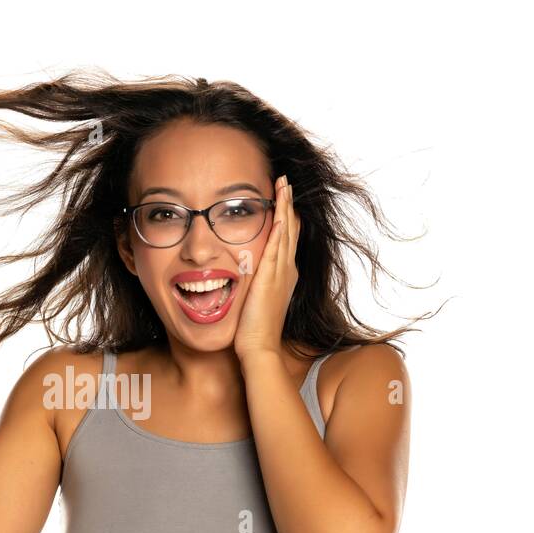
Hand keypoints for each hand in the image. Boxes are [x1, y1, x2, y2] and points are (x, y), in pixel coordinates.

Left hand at [233, 173, 299, 359]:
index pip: (287, 240)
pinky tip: (280, 207)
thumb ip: (254, 286)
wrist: (259, 349)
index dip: (286, 219)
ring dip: (285, 205)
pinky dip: (279, 223)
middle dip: (287, 204)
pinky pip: (277, 242)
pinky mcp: (270, 275)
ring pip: (286, 230)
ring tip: (283, 184)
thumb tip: (242, 278)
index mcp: (284, 276)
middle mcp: (287, 270)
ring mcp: (281, 271)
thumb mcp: (257, 302)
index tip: (281, 201)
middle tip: (285, 183)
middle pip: (291, 229)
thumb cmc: (255, 332)